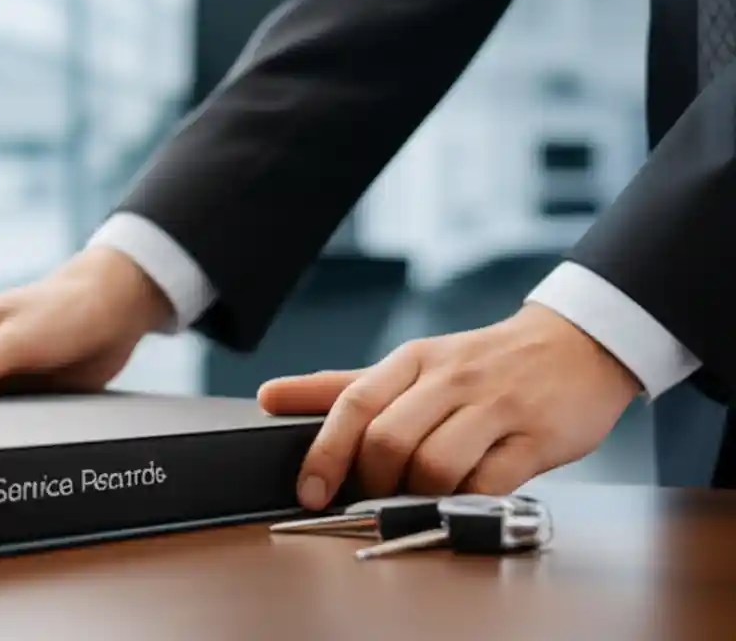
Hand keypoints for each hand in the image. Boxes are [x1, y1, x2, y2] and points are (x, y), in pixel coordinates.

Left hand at [258, 304, 641, 508]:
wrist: (576, 346)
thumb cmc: (482, 364)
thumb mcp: (408, 365)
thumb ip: (340, 387)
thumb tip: (270, 396)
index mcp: (411, 361)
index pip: (352, 405)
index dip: (324, 453)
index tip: (309, 492)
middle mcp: (449, 379)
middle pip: (388, 441)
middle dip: (372, 482)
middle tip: (375, 497)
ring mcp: (494, 407)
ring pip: (434, 465)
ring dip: (418, 495)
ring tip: (420, 496)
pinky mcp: (534, 438)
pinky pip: (487, 483)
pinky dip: (466, 500)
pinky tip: (464, 495)